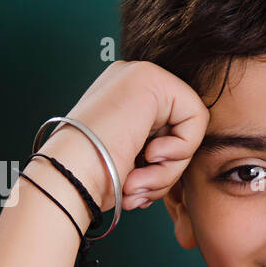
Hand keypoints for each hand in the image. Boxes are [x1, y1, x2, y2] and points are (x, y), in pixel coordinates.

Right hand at [44, 60, 208, 213]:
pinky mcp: (153, 79)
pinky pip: (196, 118)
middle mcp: (131, 81)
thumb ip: (157, 150)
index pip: (169, 132)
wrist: (68, 179)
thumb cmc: (92, 179)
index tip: (136, 188)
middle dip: (165, 172)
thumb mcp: (131, 161)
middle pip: (181, 131)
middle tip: (138, 191)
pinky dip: (178, 150)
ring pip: (189, 129)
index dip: (161, 168)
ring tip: (138, 182)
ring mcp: (140, 75)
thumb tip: (181, 154)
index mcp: (124, 98)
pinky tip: (148, 155)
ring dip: (168, 170)